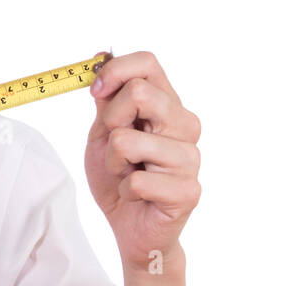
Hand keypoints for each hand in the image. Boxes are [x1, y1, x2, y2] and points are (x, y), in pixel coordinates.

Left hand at [85, 51, 201, 273]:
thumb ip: (106, 101)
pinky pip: (136, 179)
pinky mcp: (188, 190)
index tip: (95, 92)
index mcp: (167, 106)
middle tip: (114, 147)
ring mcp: (190, 158)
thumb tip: (100, 58)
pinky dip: (125, 190)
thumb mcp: (103, 134)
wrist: (130, 227)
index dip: (114, 72)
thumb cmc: (119, 178)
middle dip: (110, 121)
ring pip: (129, 140)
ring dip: (114, 162)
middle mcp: (185, 126)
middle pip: (140, 93)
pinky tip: (138, 196)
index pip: (148, 63)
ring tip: (126, 174)